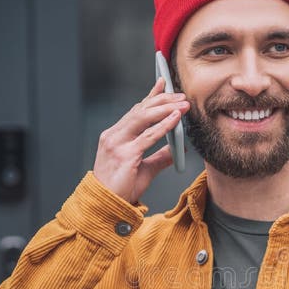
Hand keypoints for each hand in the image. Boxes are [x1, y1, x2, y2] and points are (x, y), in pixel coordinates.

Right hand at [93, 76, 190, 203]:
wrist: (106, 206)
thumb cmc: (121, 189)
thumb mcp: (144, 169)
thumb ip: (159, 157)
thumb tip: (178, 149)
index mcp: (115, 136)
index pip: (135, 110)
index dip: (150, 95)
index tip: (163, 83)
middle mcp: (114, 136)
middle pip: (140, 110)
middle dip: (162, 99)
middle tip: (181, 95)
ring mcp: (117, 144)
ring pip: (143, 118)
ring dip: (165, 108)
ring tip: (183, 104)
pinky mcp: (125, 155)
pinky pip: (148, 137)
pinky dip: (163, 126)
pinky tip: (176, 119)